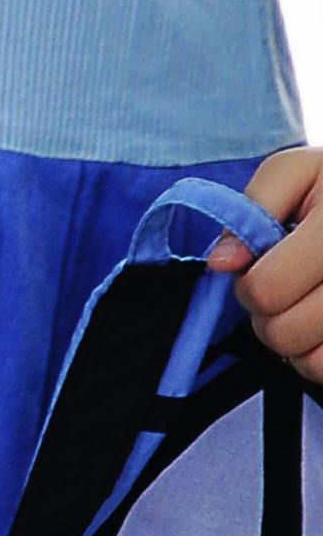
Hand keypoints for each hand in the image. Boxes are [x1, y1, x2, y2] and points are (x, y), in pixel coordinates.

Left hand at [216, 149, 322, 384]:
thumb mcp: (298, 173)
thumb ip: (255, 207)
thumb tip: (223, 260)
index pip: (267, 289)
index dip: (248, 285)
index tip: (256, 270)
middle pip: (285, 332)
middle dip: (267, 316)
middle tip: (279, 292)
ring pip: (312, 362)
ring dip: (294, 342)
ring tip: (303, 307)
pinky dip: (319, 358)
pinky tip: (321, 328)